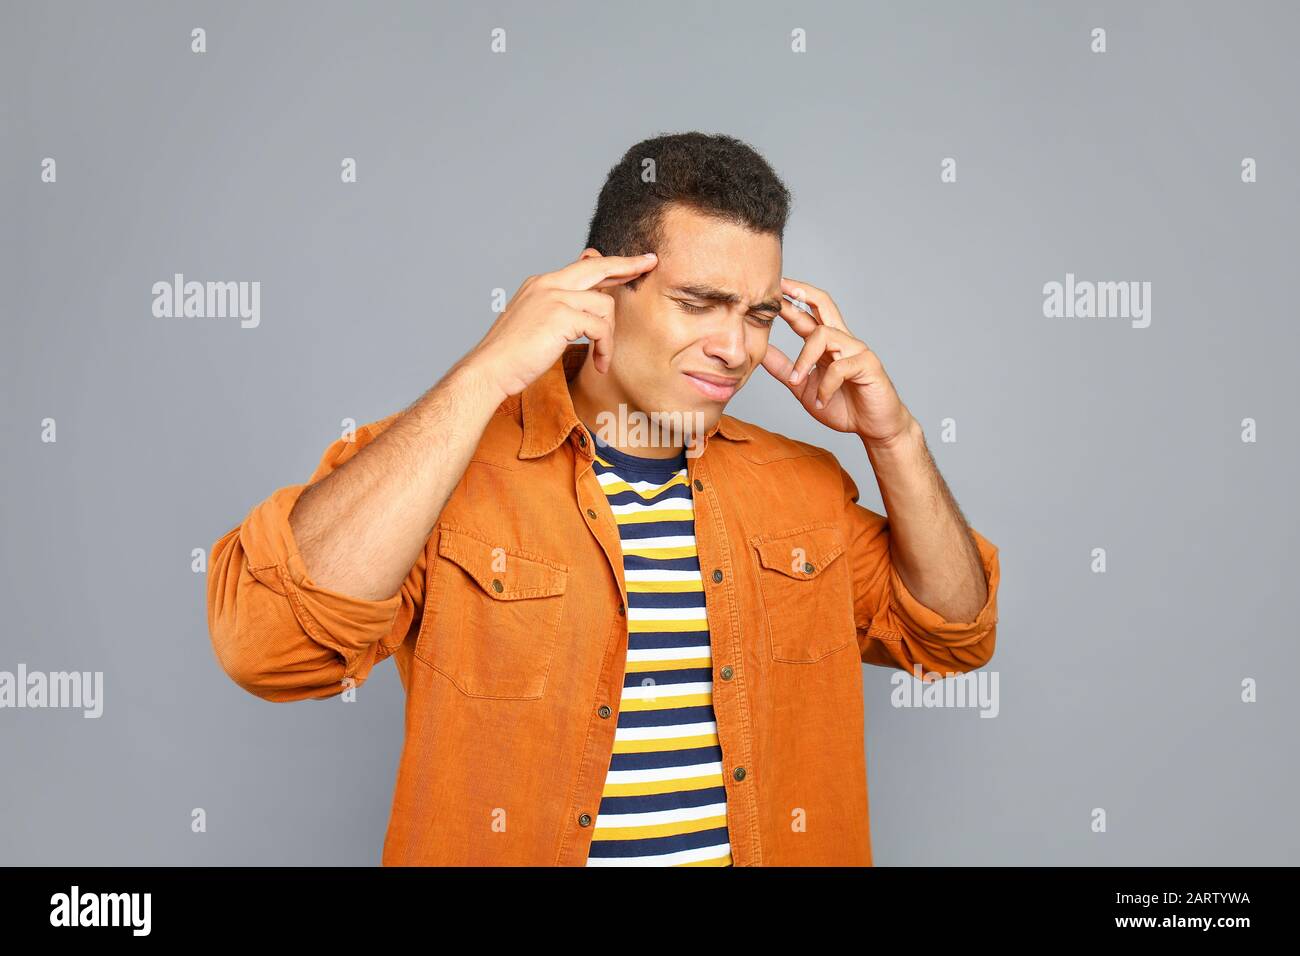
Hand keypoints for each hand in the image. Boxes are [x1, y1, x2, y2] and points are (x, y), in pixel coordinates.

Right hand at [463, 252, 658, 400]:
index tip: (630, 264)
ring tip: (602, 358)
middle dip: (627, 264)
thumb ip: (560, 313)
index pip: (583, 267)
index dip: (610, 265)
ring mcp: (554, 297)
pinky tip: (599, 364)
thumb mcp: (536, 326)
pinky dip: (605, 348)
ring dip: (609, 336)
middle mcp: (547, 284)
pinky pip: (600, 327)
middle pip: (598, 266)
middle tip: (649, 263)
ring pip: (604, 305)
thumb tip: (588, 312)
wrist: (489, 369)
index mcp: (541, 284)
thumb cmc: (511, 357)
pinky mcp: (561, 316)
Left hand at [760, 277, 914, 445]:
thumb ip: (784, 369)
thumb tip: (761, 351)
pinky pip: (840, 367)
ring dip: (804, 359)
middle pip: (824, 304)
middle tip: (782, 287)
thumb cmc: (842, 406)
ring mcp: (857, 349)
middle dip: (802, 292)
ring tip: (797, 381)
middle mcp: (842, 340)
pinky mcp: (868, 364)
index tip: (773, 287)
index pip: (807, 313)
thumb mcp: (804, 387)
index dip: (791, 299)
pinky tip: (822, 401)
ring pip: (824, 335)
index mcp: (826, 344)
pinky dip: (825, 386)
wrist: (873, 427)